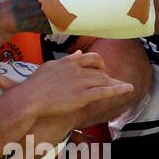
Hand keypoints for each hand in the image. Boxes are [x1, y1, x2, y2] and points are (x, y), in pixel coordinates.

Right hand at [0, 50, 132, 119]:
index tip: (99, 66)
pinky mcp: (84, 94)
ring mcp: (81, 81)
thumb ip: (58, 64)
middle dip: (106, 72)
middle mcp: (75, 68)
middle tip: (110, 78)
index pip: (85, 58)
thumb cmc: (30, 90)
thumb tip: (63, 59)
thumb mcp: (43, 71)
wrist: (29, 100)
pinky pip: (106, 90)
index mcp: (64, 62)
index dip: (94, 63)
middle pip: (98, 66)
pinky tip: (129, 89)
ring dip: (114, 82)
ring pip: (103, 78)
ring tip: (123, 86)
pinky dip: (119, 89)